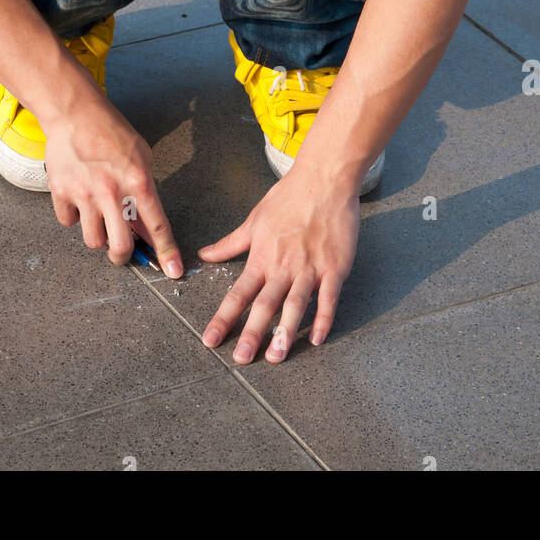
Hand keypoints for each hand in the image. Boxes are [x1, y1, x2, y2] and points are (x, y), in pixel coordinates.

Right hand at [42, 92, 182, 277]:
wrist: (75, 113)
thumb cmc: (112, 132)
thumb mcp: (142, 157)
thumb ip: (146, 193)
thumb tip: (146, 228)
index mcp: (138, 181)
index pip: (157, 225)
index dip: (167, 252)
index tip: (173, 272)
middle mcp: (112, 192)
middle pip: (120, 247)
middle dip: (123, 257)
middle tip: (122, 250)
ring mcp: (85, 194)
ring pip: (93, 240)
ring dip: (98, 235)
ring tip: (98, 215)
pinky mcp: (61, 193)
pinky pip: (68, 222)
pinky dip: (74, 216)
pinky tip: (79, 198)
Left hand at [197, 165, 360, 362]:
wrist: (324, 180)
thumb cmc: (289, 197)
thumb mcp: (254, 219)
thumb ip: (230, 243)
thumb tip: (205, 255)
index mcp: (262, 256)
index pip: (238, 293)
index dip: (223, 318)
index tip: (210, 340)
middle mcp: (284, 266)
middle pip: (265, 305)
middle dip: (252, 334)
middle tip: (241, 360)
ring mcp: (311, 268)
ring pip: (295, 305)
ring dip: (285, 332)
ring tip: (276, 357)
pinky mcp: (335, 268)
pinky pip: (328, 298)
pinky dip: (323, 319)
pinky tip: (317, 338)